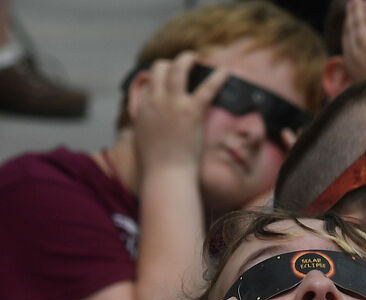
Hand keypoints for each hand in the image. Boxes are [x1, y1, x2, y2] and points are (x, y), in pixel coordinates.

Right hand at [129, 53, 221, 175]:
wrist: (166, 175)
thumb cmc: (155, 164)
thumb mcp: (140, 139)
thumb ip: (142, 123)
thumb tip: (144, 119)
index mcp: (143, 108)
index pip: (148, 81)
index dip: (158, 77)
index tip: (168, 79)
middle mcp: (156, 101)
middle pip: (160, 68)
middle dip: (171, 63)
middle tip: (183, 65)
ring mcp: (174, 104)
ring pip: (179, 67)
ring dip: (189, 58)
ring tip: (198, 57)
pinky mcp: (192, 111)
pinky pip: (208, 87)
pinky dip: (218, 77)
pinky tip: (225, 71)